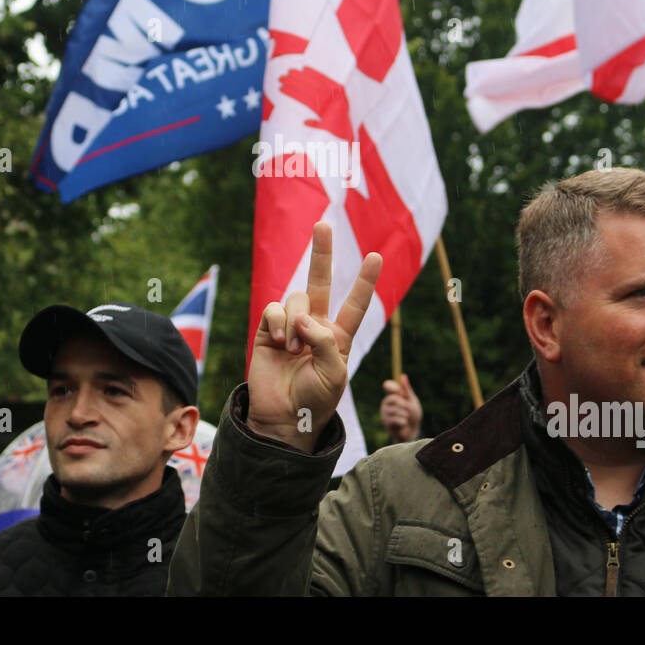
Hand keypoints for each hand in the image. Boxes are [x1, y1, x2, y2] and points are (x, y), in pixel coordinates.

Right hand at [247, 222, 381, 451]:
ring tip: (294, 348)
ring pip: (295, 299)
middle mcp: (315, 326)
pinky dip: (278, 322)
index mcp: (339, 337)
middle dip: (321, 253)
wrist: (284, 419)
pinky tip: (280, 342)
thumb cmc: (316, 401)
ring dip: (297, 320)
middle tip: (323, 224)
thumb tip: (305, 318)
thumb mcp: (335, 374)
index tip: (376, 256)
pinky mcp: (267, 331)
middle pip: (321, 282)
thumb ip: (326, 342)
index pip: (356, 304)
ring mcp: (290, 327)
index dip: (365, 281)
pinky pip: (273, 310)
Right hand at [381, 373, 421, 443]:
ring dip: (405, 414)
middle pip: (394, 398)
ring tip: (406, 418)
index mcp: (392, 395)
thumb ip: (407, 390)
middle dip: (405, 405)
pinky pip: (396, 419)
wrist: (413, 431)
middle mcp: (386, 403)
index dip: (395, 388)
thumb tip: (403, 375)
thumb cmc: (413, 415)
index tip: (401, 393)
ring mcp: (384, 413)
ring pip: (396, 409)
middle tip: (408, 410)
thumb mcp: (412, 401)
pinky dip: (404, 422)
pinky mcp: (386, 423)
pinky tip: (403, 424)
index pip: (388, 385)